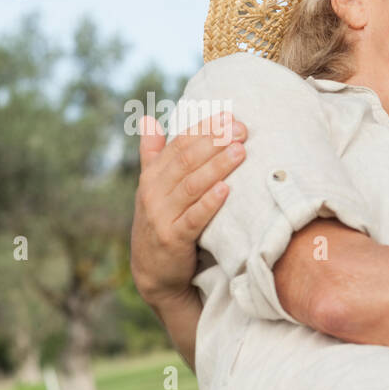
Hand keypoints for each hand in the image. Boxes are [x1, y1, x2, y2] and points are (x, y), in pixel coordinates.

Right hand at [132, 111, 247, 306]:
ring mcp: (161, 216)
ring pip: (191, 186)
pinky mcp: (173, 239)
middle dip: (215, 142)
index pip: (179, 144)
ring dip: (217, 166)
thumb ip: (153, 154)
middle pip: (186, 160)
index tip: (230, 117)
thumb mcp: (153, 188)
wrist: (153, 272)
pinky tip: (226, 190)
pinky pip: (193, 219)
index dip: (204, 129)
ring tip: (240, 151)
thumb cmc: (161, 223)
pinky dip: (209, 203)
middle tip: (242, 130)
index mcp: (152, 176)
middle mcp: (153, 192)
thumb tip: (147, 118)